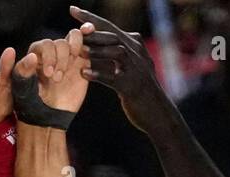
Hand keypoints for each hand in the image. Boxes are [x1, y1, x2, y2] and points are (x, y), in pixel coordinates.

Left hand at [23, 28, 90, 114]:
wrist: (48, 118)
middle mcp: (53, 53)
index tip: (48, 74)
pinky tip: (86, 51)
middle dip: (61, 60)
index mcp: (37, 54)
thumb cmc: (32, 102)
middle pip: (61, 42)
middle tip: (57, 79)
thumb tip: (32, 56)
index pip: (46, 44)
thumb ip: (24, 71)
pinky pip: (87, 48)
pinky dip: (88, 43)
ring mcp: (68, 57)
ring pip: (75, 38)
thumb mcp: (22, 88)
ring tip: (70, 68)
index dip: (49, 56)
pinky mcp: (82, 65)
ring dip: (75, 49)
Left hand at [71, 7, 170, 132]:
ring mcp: (136, 69)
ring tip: (79, 51)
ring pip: (117, 53)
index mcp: (134, 45)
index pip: (110, 27)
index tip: (73, 10)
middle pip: (113, 35)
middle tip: (75, 29)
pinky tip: (84, 74)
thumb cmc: (140, 90)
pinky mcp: (132, 87)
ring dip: (97, 51)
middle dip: (93, 29)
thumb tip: (94, 44)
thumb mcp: (130, 67)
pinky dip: (99, 75)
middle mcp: (137, 53)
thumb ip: (115, 54)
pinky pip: (114, 78)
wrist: (157, 113)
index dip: (91, 18)